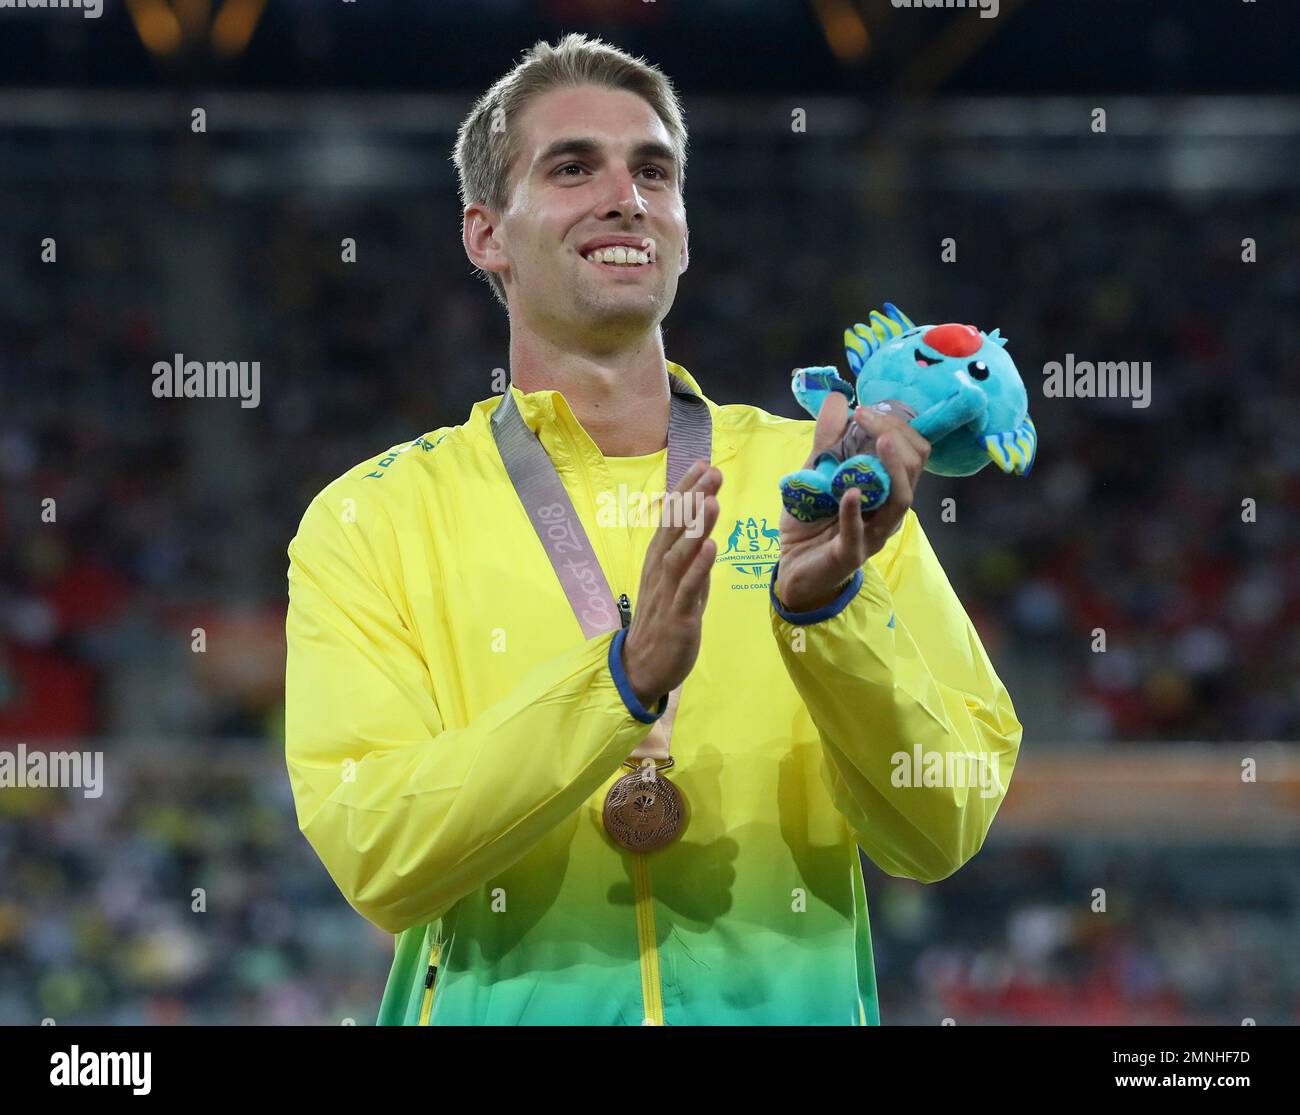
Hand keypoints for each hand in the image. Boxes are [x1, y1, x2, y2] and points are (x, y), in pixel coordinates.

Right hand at [622, 459, 722, 707]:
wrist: (642, 667)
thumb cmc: (661, 623)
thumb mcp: (678, 585)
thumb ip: (692, 561)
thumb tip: (705, 536)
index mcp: (659, 560)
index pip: (672, 519)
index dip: (686, 492)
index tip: (702, 465)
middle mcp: (660, 570)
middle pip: (675, 529)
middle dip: (693, 499)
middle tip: (711, 471)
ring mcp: (668, 592)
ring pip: (681, 554)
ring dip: (695, 526)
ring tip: (711, 501)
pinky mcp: (678, 615)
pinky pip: (688, 588)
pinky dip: (699, 567)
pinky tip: (711, 546)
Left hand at [774, 393, 929, 612]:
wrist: (791, 568)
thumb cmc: (811, 521)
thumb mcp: (816, 472)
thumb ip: (828, 439)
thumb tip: (839, 398)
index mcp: (887, 487)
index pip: (914, 450)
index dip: (898, 423)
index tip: (866, 408)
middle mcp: (888, 509)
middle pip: (915, 467)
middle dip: (896, 434)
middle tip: (866, 416)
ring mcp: (873, 533)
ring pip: (901, 500)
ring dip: (893, 467)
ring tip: (882, 439)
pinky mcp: (850, 554)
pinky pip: (860, 533)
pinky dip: (854, 511)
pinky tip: (850, 491)